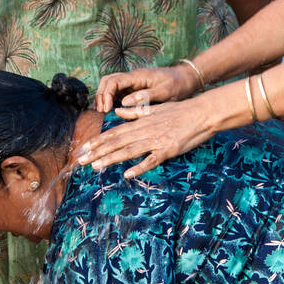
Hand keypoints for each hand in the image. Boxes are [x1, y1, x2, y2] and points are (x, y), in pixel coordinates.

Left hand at [76, 96, 219, 179]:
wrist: (202, 113)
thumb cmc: (181, 111)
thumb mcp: (156, 108)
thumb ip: (136, 112)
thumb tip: (117, 112)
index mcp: (142, 122)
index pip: (115, 132)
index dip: (98, 140)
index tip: (84, 148)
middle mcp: (146, 131)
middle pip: (117, 142)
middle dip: (98, 151)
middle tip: (81, 160)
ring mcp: (157, 141)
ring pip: (130, 151)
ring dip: (111, 158)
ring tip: (95, 166)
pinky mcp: (169, 150)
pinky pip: (152, 160)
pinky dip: (139, 167)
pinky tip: (127, 174)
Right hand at [93, 64, 201, 112]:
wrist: (187, 79)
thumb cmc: (178, 84)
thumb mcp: (165, 91)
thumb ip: (145, 96)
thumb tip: (124, 102)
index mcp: (138, 76)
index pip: (113, 81)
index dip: (106, 94)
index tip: (106, 109)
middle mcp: (133, 77)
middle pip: (107, 81)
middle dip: (101, 95)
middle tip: (101, 111)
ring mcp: (133, 82)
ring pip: (111, 85)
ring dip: (104, 97)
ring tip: (102, 112)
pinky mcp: (136, 88)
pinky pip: (118, 91)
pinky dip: (111, 99)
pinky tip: (111, 111)